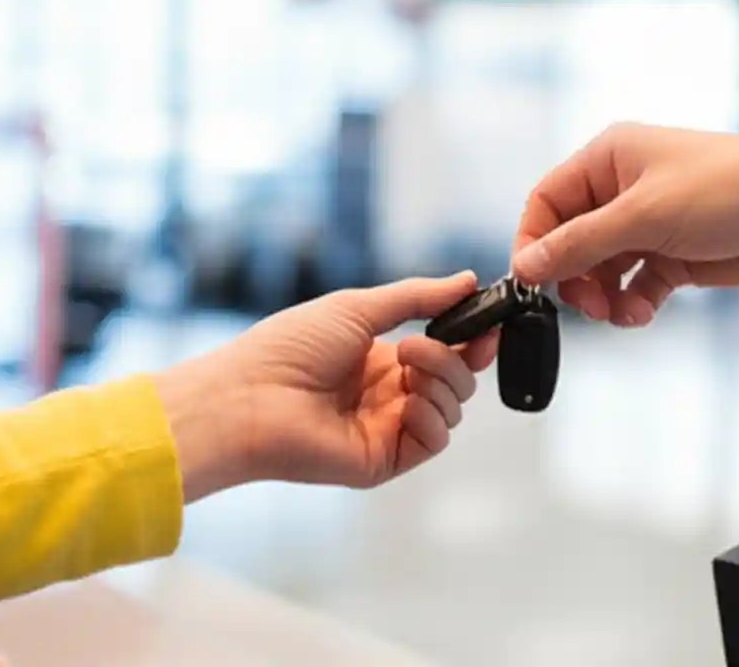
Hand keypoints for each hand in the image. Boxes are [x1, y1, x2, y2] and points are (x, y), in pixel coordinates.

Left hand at [156, 272, 498, 499]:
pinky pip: (436, 439)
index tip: (489, 324)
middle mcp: (388, 396)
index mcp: (380, 361)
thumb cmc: (290, 347)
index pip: (445, 352)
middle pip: (456, 379)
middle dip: (453, 357)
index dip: (471, 339)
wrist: (249, 397)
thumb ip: (417, 297)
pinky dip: (433, 416)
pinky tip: (406, 401)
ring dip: (441, 380)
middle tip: (418, 345)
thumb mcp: (357, 308)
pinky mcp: (385, 459)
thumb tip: (467, 280)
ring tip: (404, 363)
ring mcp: (388, 428)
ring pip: (452, 407)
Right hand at [512, 123, 738, 325]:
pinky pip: (636, 284)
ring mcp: (652, 223)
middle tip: (589, 305)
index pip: (547, 201)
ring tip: (621, 313)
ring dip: (604, 296)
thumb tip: (524, 266)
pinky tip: (643, 314)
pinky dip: (633, 303)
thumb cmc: (734, 189)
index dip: (534, 242)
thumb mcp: (645, 217)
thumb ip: (580, 244)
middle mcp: (625, 187)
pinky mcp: (676, 254)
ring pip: (602, 268)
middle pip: (571, 240)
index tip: (533, 282)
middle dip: (574, 277)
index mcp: (610, 158)